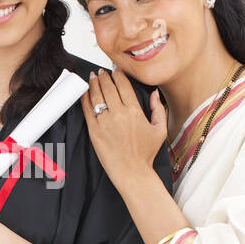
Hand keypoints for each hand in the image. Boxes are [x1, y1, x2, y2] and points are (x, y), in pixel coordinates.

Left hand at [81, 68, 166, 189]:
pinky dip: (85, 98)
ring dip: (93, 84)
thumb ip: (158, 109)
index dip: (118, 75)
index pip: (124, 85)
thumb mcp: (159, 130)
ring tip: (92, 77)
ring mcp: (105, 122)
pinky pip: (87, 110)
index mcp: (135, 111)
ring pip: (96, 96)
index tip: (115, 71)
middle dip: (104, 76)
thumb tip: (154, 94)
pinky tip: (84, 92)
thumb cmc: (145, 154)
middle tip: (101, 72)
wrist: (132, 172)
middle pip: (108, 87)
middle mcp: (119, 114)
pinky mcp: (94, 131)